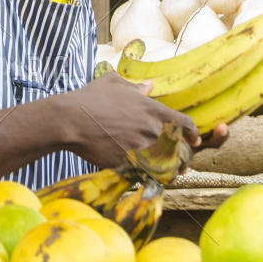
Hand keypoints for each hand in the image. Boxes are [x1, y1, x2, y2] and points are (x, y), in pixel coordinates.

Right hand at [52, 70, 215, 168]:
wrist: (69, 120)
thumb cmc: (89, 98)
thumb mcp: (113, 83)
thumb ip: (135, 86)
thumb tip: (149, 86)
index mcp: (152, 109)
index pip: (186, 124)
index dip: (192, 134)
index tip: (193, 140)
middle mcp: (152, 129)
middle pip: (180, 148)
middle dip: (181, 155)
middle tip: (176, 159)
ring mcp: (141, 148)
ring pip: (166, 165)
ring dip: (166, 169)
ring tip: (161, 169)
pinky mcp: (128, 164)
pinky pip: (145, 175)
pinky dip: (147, 177)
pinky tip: (142, 175)